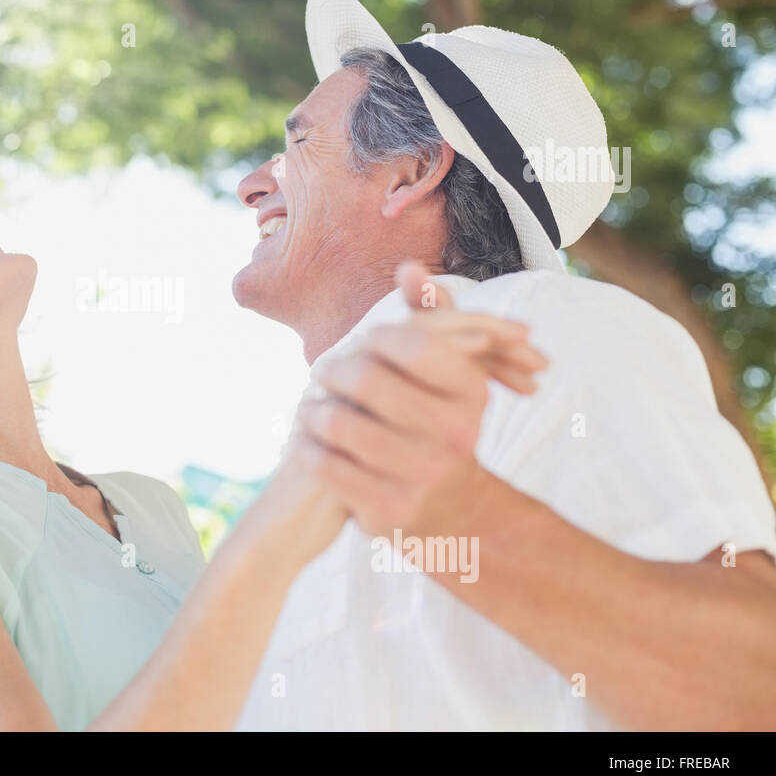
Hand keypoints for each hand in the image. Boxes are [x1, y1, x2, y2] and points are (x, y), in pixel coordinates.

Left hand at [294, 261, 547, 539]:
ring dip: (313, 411)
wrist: (442, 503)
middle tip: (320, 373)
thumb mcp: (444, 366)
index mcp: (471, 392)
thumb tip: (409, 267)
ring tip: (308, 407)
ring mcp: (423, 474)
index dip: (377, 338)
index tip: (361, 343)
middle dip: (334, 371)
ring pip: (340, 424)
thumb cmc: (432, 417)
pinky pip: (326, 467)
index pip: (415, 344)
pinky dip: (306, 449)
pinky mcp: (389, 508)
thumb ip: (430, 314)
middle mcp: (456, 435)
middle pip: (369, 380)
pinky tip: (304, 442)